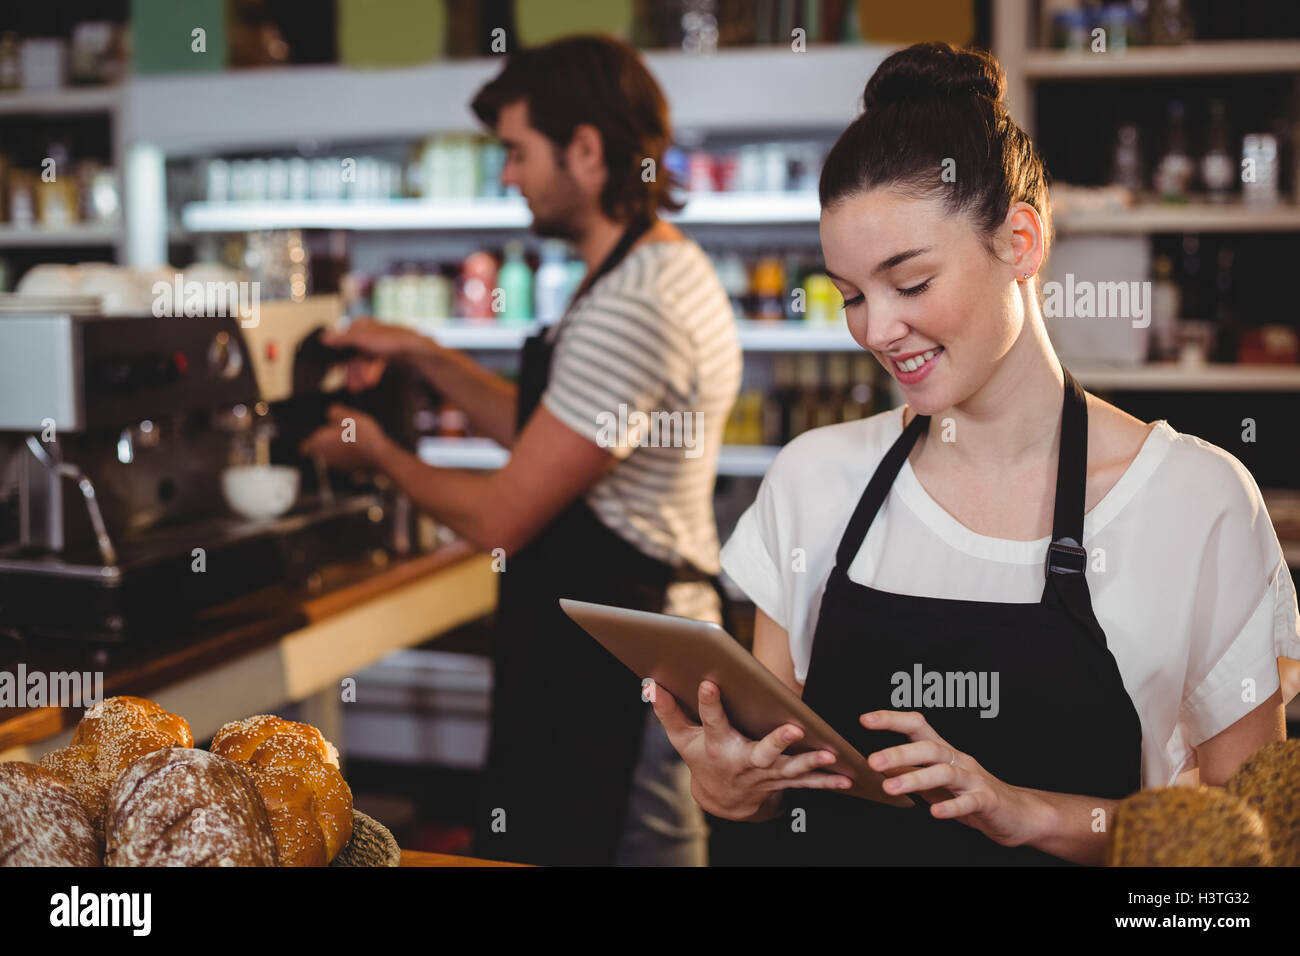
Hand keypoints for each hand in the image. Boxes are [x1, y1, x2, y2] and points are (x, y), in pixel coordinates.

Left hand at [297, 403, 392, 471]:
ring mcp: (335, 465)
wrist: (379, 455)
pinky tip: (357, 447)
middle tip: (339, 433)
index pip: (304, 447)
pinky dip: (346, 455)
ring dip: (337, 449)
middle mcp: (323, 456)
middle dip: (326, 443)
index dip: (310, 440)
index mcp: (319, 442)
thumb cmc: (361, 436)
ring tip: (350, 439)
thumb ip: (334, 412)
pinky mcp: (347, 470)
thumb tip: (330, 412)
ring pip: (330, 456)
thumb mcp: (348, 415)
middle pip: (318, 451)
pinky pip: (342, 461)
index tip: (321, 434)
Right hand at [321, 318, 429, 392]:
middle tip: (352, 385)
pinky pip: (374, 363)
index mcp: (359, 325)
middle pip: (354, 354)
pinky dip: (371, 372)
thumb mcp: (361, 340)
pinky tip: (370, 381)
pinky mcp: (386, 351)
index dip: (337, 356)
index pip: (342, 341)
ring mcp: (377, 342)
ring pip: (364, 360)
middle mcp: (367, 332)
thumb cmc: (391, 340)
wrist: (415, 348)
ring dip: (362, 374)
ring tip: (362, 386)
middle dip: (353, 371)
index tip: (332, 368)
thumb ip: (342, 339)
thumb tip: (323, 337)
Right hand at [650, 679, 852, 821]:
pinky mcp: (782, 782)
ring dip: (811, 763)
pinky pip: (806, 783)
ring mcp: (765, 775)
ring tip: (830, 755)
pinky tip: (846, 777)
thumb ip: (669, 712)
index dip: (708, 702)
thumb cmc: (703, 759)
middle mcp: (743, 762)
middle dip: (778, 742)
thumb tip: (651, 685)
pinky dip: (827, 781)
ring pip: (790, 770)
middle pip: (761, 752)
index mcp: (718, 746)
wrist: (721, 800)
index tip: (708, 682)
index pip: (711, 720)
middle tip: (794, 729)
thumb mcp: (682, 739)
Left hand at [862, 710, 1034, 846]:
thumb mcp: (937, 783)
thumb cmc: (972, 795)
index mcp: (944, 752)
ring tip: (890, 788)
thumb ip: (912, 773)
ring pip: (945, 772)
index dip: (892, 720)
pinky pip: (969, 801)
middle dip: (899, 753)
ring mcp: (975, 779)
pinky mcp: (988, 801)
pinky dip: (951, 806)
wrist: (1017, 814)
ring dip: (915, 779)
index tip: (865, 719)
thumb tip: (881, 766)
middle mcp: (959, 760)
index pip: (917, 726)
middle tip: (873, 762)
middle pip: (929, 748)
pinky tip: (934, 812)